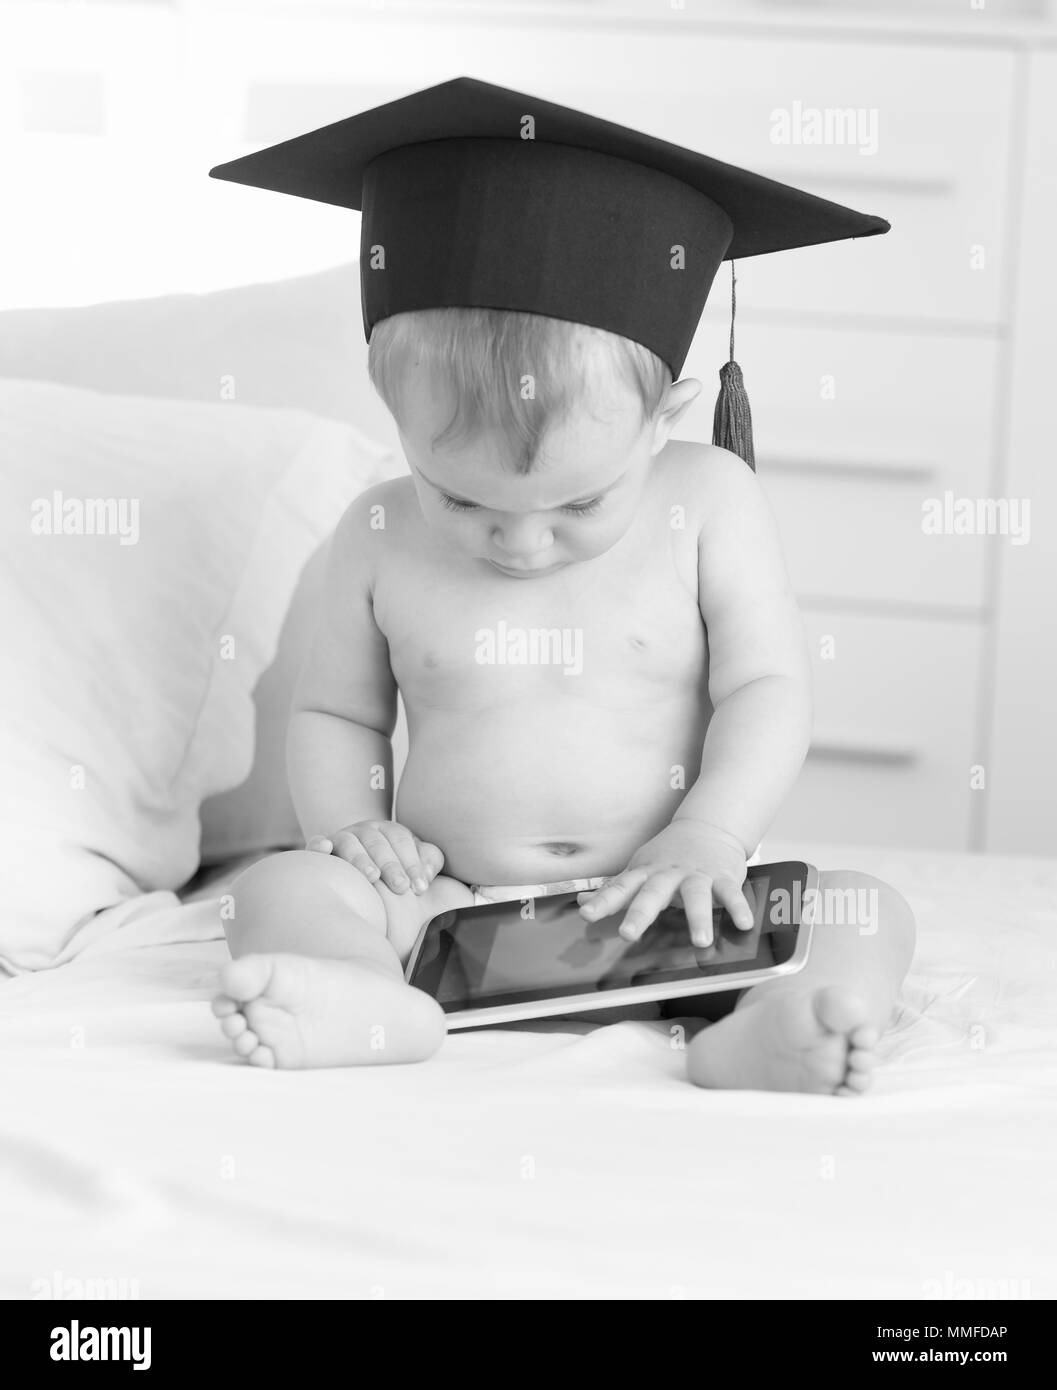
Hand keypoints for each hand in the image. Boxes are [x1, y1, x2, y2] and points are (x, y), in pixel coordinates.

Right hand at [305, 820, 443, 893]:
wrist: (361, 862)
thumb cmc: (393, 868)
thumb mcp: (412, 862)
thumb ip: (428, 863)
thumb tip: (427, 876)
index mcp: (389, 831)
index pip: (402, 842)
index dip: (413, 864)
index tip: (420, 888)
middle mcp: (365, 831)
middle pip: (378, 843)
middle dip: (391, 865)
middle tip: (401, 887)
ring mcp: (342, 837)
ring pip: (350, 843)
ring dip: (361, 858)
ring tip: (372, 877)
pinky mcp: (322, 847)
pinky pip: (317, 843)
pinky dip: (319, 844)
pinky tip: (324, 848)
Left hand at [577, 820, 753, 946]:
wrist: (708, 825)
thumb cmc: (669, 854)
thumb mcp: (639, 868)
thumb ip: (614, 888)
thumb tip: (580, 900)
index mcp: (646, 873)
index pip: (620, 887)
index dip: (602, 901)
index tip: (587, 914)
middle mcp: (668, 874)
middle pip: (652, 894)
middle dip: (640, 913)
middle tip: (628, 933)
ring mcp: (697, 875)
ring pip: (697, 896)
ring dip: (699, 918)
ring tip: (701, 941)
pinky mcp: (723, 877)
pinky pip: (731, 893)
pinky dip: (738, 908)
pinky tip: (743, 924)